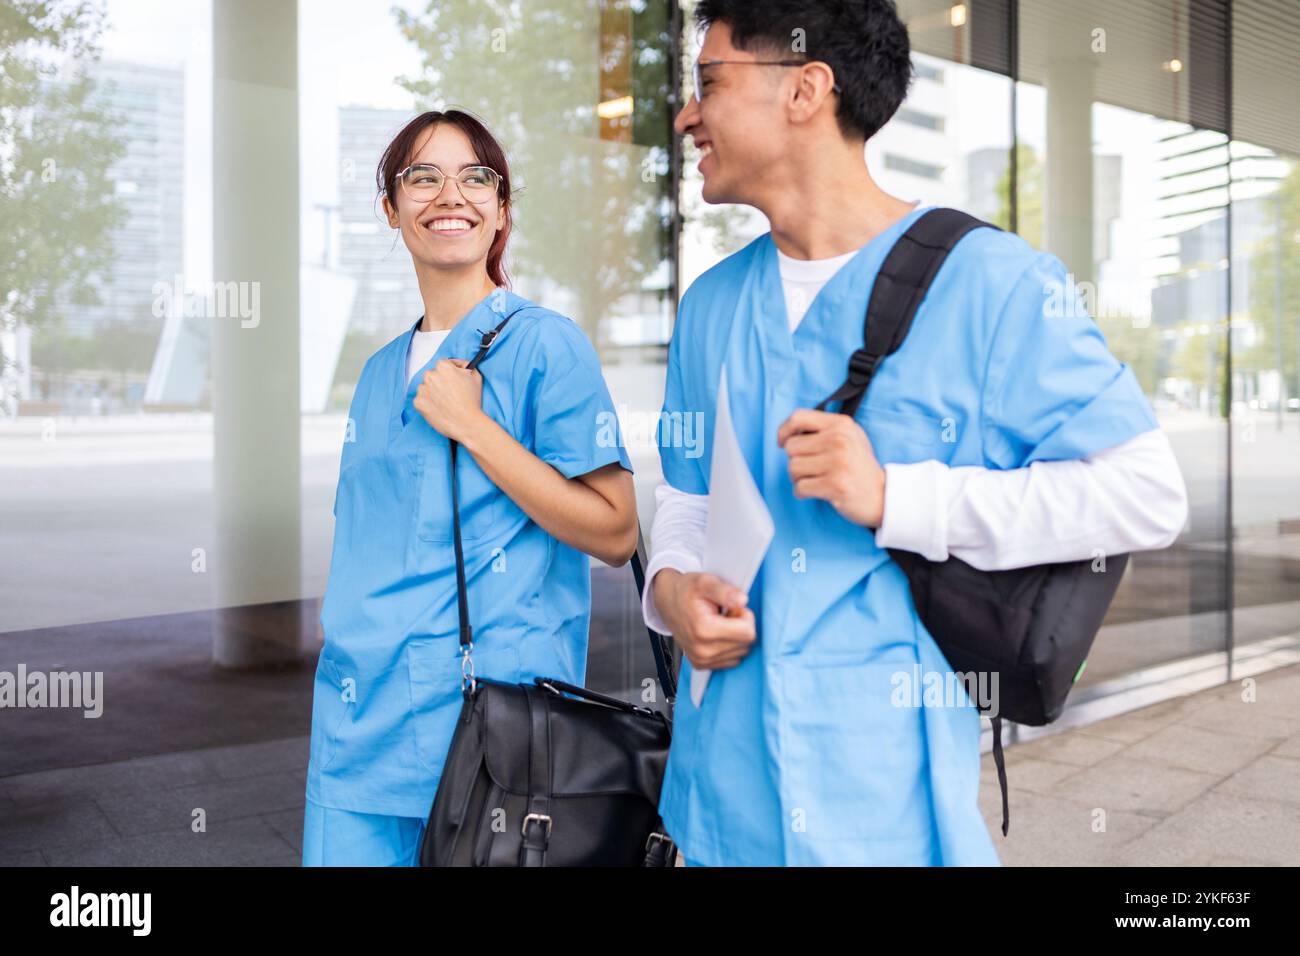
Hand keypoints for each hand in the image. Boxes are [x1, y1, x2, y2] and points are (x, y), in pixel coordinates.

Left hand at [413, 358, 486, 442]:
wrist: (466, 423)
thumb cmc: (471, 402)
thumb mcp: (476, 377)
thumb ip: (466, 366)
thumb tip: (460, 365)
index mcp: (443, 367)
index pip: (444, 364)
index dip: (450, 372)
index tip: (453, 378)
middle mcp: (430, 376)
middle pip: (433, 375)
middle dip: (440, 381)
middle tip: (450, 392)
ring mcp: (423, 389)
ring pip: (426, 387)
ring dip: (433, 392)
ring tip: (445, 402)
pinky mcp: (418, 402)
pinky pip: (421, 400)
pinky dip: (428, 403)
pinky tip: (439, 408)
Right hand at [653, 570, 755, 670]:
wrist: (668, 601)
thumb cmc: (687, 591)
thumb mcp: (705, 582)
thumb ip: (725, 591)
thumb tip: (742, 600)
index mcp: (704, 630)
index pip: (748, 633)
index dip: (745, 616)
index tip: (733, 608)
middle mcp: (702, 650)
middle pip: (746, 644)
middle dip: (741, 626)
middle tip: (725, 614)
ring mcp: (701, 660)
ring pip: (740, 653)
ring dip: (735, 637)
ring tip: (719, 623)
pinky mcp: (701, 665)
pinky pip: (731, 660)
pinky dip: (729, 647)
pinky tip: (716, 634)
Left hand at [776, 408, 885, 527]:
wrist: (882, 495)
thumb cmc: (859, 466)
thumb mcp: (849, 437)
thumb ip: (823, 429)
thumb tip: (789, 432)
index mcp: (841, 424)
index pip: (798, 417)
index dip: (784, 431)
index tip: (783, 443)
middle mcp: (839, 440)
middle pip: (791, 447)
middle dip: (795, 460)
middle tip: (810, 468)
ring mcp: (838, 463)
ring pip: (793, 468)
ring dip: (798, 478)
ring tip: (815, 480)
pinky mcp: (835, 486)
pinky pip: (800, 488)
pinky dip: (802, 492)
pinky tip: (816, 491)